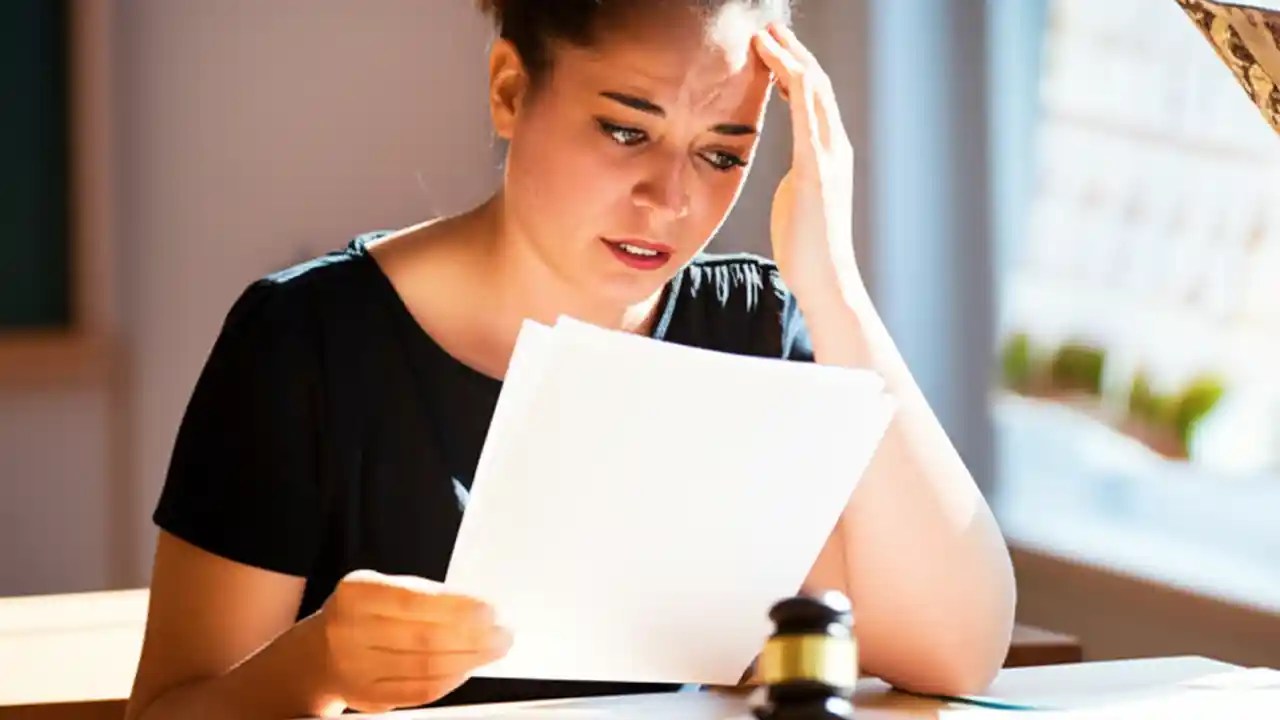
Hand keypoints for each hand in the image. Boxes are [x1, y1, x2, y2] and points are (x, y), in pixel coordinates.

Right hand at [314, 570, 511, 713]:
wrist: (318, 654)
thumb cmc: (364, 614)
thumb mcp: (381, 589)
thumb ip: (423, 596)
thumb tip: (478, 608)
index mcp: (357, 593)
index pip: (414, 600)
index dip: (456, 607)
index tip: (490, 609)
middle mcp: (350, 630)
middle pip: (424, 637)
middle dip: (473, 637)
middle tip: (503, 633)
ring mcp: (356, 668)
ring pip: (426, 667)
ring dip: (469, 659)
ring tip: (494, 649)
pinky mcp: (368, 697)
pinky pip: (419, 691)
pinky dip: (451, 680)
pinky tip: (468, 668)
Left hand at [753, 24, 859, 311]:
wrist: (824, 279)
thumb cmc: (806, 246)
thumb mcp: (800, 198)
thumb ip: (799, 177)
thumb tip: (790, 172)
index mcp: (829, 154)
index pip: (815, 99)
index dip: (795, 69)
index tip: (771, 50)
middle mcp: (835, 148)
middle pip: (818, 85)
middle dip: (793, 53)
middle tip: (768, 30)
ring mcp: (830, 156)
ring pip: (814, 91)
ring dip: (790, 59)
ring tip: (766, 37)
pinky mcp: (817, 169)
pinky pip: (806, 115)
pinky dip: (792, 84)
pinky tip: (775, 66)